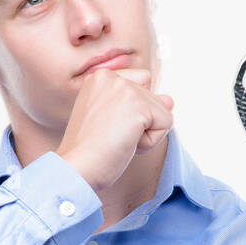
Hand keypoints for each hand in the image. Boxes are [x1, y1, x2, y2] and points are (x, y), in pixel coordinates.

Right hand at [57, 67, 173, 192]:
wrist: (76, 167)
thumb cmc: (88, 150)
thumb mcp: (112, 119)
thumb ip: (140, 103)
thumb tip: (169, 100)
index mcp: (99, 77)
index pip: (140, 84)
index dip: (131, 112)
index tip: (105, 127)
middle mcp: (112, 76)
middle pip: (152, 98)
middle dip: (140, 122)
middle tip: (110, 135)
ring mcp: (125, 89)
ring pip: (161, 111)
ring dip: (145, 133)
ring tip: (116, 140)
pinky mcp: (138, 106)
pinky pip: (166, 123)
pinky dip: (151, 141)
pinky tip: (126, 143)